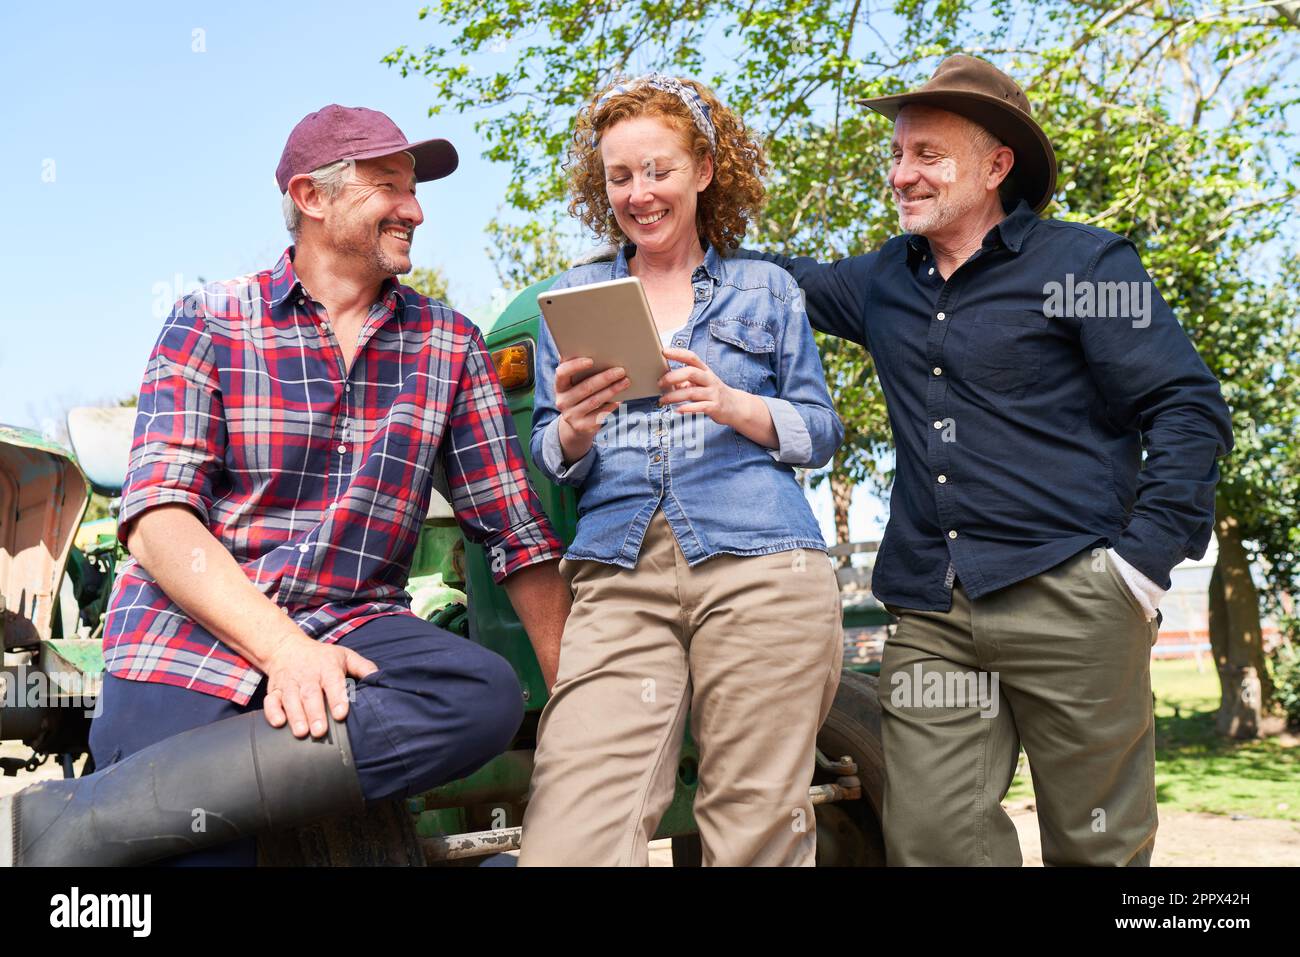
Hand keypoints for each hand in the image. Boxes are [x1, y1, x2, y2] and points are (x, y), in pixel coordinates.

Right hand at [262, 630, 377, 738]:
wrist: (288, 647)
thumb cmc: (322, 657)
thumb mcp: (345, 656)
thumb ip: (363, 667)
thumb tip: (380, 679)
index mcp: (327, 667)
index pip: (333, 681)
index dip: (338, 697)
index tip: (341, 713)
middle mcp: (307, 675)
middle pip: (310, 694)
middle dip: (315, 713)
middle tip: (320, 731)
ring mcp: (289, 683)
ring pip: (291, 699)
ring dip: (295, 716)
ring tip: (301, 732)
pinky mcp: (275, 690)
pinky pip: (271, 701)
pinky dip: (272, 712)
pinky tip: (278, 723)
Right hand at [555, 357, 629, 462]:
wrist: (576, 426)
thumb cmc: (580, 396)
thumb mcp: (574, 384)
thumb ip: (577, 369)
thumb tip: (591, 346)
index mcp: (559, 386)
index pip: (561, 373)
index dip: (575, 366)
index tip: (591, 360)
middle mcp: (562, 401)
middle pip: (585, 387)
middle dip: (605, 378)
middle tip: (621, 371)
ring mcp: (571, 416)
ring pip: (595, 401)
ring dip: (613, 390)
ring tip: (626, 382)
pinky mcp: (582, 427)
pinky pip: (600, 415)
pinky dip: (611, 406)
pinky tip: (620, 400)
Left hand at [658, 347, 742, 425]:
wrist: (735, 406)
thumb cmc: (713, 392)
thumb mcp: (701, 382)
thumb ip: (684, 380)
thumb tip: (665, 380)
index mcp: (705, 370)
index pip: (691, 357)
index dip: (678, 353)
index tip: (664, 351)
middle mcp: (709, 379)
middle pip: (691, 372)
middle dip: (673, 376)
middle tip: (660, 382)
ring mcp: (713, 393)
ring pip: (692, 392)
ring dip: (674, 396)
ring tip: (663, 400)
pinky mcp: (714, 407)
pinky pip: (700, 407)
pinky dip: (687, 409)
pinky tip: (678, 410)